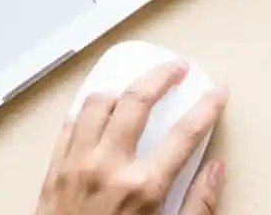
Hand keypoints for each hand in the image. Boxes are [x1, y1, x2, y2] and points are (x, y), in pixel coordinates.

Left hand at [35, 61, 227, 214]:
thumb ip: (198, 205)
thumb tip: (216, 170)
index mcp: (143, 188)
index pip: (184, 133)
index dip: (206, 107)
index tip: (216, 93)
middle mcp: (108, 168)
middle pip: (137, 100)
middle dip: (161, 75)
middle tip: (178, 69)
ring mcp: (76, 165)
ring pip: (97, 103)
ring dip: (121, 88)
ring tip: (137, 86)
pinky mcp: (53, 170)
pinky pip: (70, 124)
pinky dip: (87, 110)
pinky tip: (99, 110)